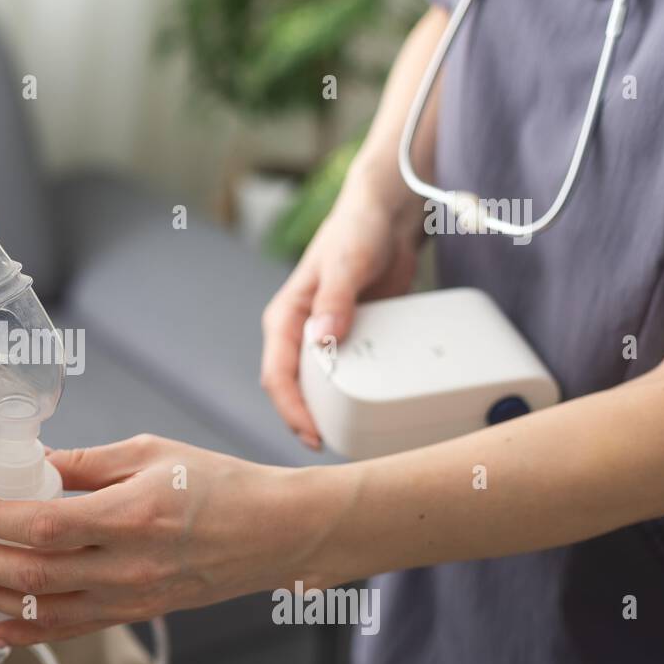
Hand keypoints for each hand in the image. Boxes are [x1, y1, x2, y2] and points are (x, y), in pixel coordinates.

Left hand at [0, 434, 350, 647]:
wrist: (275, 531)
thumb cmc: (219, 484)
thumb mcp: (150, 452)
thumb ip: (87, 462)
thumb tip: (35, 461)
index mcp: (131, 515)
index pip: (43, 525)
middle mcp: (127, 565)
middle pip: (32, 573)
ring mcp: (131, 596)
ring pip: (44, 608)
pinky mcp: (137, 612)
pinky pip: (73, 630)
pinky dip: (28, 632)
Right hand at [259, 183, 420, 449]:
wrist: (386, 216)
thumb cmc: (357, 230)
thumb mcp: (346, 262)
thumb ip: (335, 298)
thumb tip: (323, 337)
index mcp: (285, 319)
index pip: (277, 375)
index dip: (291, 409)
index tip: (312, 434)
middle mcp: (298, 334)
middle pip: (293, 391)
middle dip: (307, 422)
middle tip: (333, 447)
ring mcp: (324, 339)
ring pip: (317, 389)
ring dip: (328, 414)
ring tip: (350, 438)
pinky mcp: (349, 340)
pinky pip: (346, 376)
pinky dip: (354, 396)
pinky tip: (371, 410)